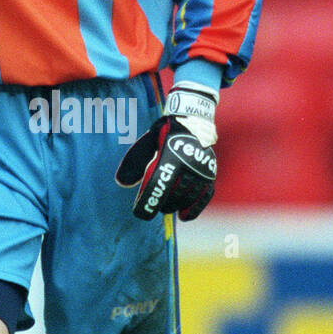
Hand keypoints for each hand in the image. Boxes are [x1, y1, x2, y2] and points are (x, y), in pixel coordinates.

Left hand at [116, 82, 217, 220]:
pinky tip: (185, 216)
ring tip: (168, 206)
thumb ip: (134, 162)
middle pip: (172, 195)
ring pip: (187, 198)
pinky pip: (204, 196)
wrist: (193, 118)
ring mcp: (201, 169)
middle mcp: (187, 164)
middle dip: (161, 204)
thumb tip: (122, 183)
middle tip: (155, 204)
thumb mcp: (147, 142)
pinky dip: (194, 208)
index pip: (157, 186)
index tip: (140, 212)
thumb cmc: (165, 132)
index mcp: (169, 156)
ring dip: (175, 206)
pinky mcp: (210, 173)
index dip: (147, 203)